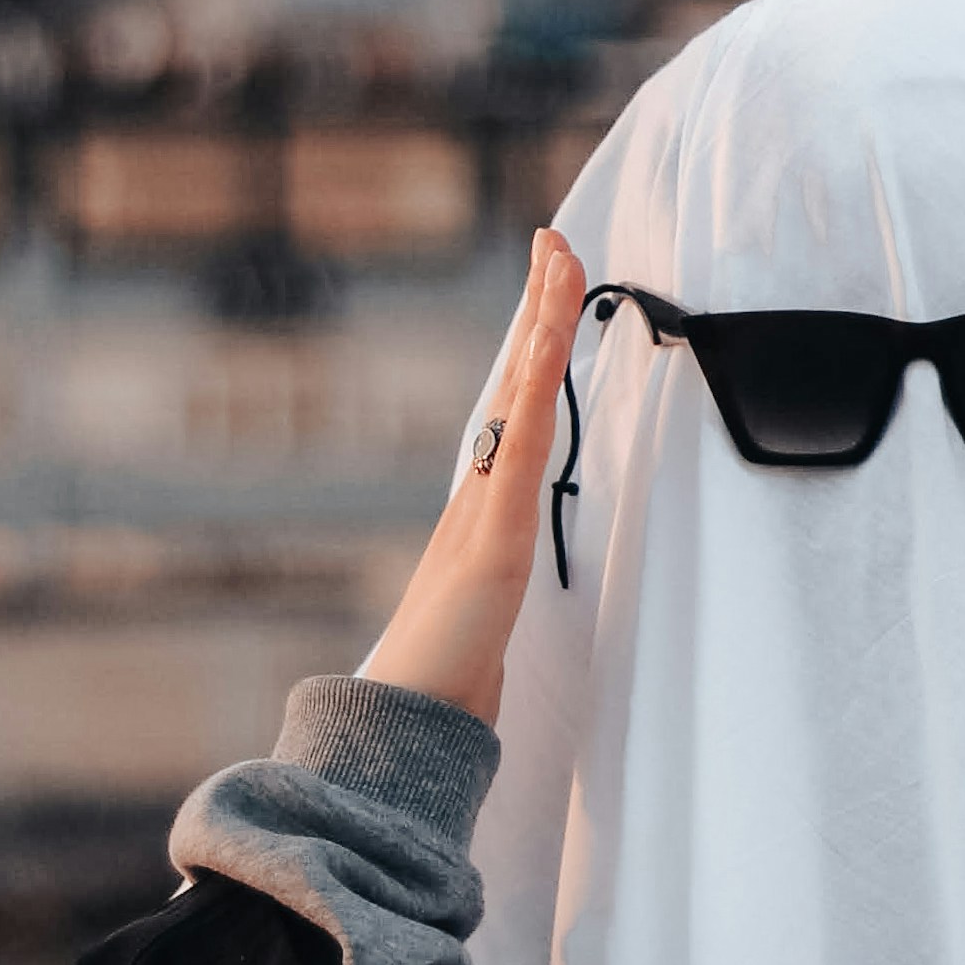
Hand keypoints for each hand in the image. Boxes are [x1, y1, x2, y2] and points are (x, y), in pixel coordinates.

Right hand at [362, 230, 587, 726]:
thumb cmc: (443, 675)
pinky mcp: (493, 538)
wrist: (406, 726)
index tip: (548, 284)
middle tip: (554, 238)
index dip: (532, 343)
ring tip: (559, 259)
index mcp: (482, 503)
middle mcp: (478, 491)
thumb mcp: (483, 610)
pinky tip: (549, 337)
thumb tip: (494, 581)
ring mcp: (483, 509)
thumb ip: (489, 582)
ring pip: (519, 397)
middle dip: (537, 307)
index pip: (516, 405)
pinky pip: (522, 446)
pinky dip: (536, 386)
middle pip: (514, 380)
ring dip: (542, 324)